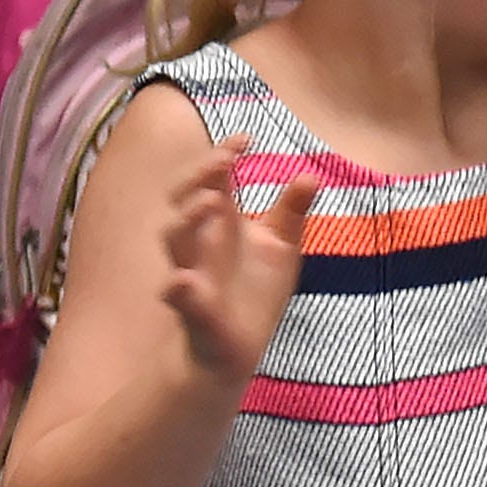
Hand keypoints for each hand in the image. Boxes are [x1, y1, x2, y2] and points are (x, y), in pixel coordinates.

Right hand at [158, 139, 316, 387]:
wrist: (234, 348)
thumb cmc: (254, 291)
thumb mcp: (280, 247)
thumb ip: (291, 211)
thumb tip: (311, 175)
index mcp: (222, 224)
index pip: (213, 179)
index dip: (222, 154)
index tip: (247, 137)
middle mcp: (201, 243)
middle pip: (184, 199)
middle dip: (198, 176)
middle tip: (223, 161)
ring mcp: (192, 274)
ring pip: (176, 241)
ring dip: (188, 219)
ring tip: (212, 201)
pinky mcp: (194, 311)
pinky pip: (179, 297)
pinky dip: (180, 289)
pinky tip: (183, 282)